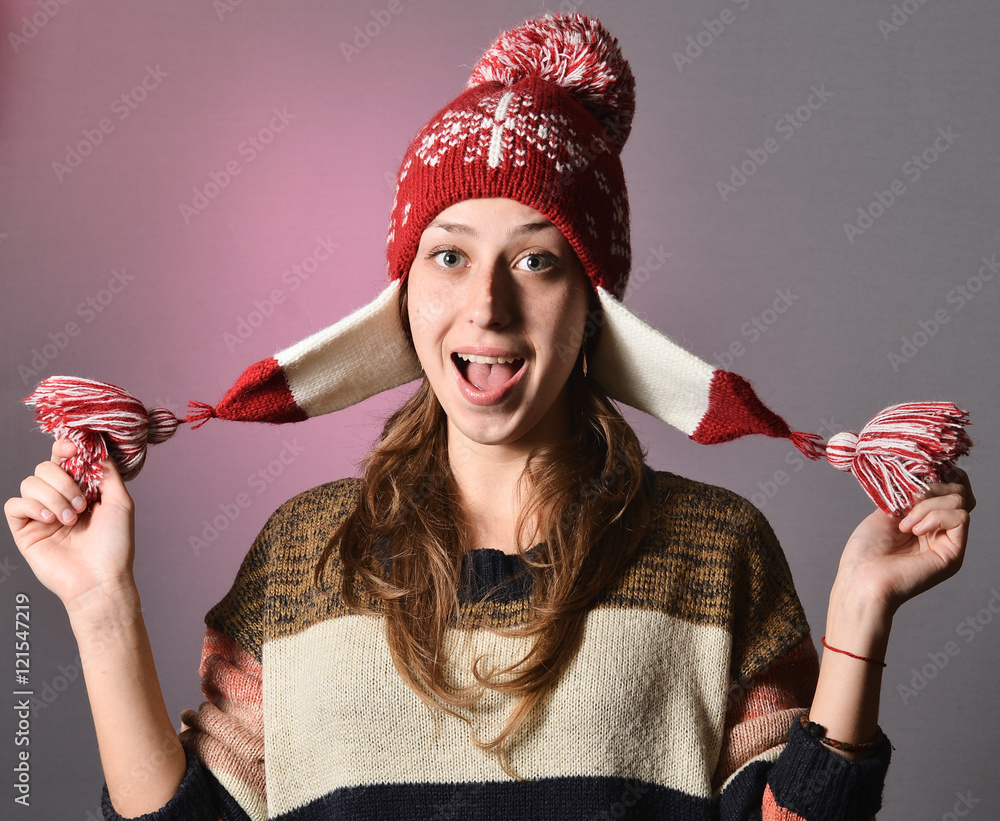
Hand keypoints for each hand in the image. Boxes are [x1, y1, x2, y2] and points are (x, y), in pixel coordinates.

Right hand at [4, 439, 135, 609]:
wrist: (100, 579)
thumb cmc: (114, 545)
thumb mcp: (121, 503)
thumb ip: (108, 473)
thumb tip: (97, 449)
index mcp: (83, 490)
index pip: (65, 459)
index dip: (65, 449)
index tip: (72, 448)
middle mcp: (60, 498)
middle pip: (45, 466)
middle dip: (63, 480)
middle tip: (81, 503)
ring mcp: (41, 513)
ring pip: (30, 482)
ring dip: (53, 496)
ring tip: (69, 518)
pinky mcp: (25, 530)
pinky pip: (14, 504)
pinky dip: (32, 507)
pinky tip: (50, 520)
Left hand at [832, 468, 974, 618]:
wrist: (861, 579)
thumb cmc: (865, 550)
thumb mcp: (886, 511)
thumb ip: (909, 495)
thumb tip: (928, 474)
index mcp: (924, 519)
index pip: (949, 487)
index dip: (938, 475)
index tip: (916, 475)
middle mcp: (940, 530)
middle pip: (960, 490)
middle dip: (933, 486)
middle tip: (908, 502)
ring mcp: (948, 541)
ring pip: (960, 500)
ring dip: (928, 505)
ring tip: (905, 525)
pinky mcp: (953, 553)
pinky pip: (961, 517)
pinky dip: (936, 516)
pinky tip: (914, 530)